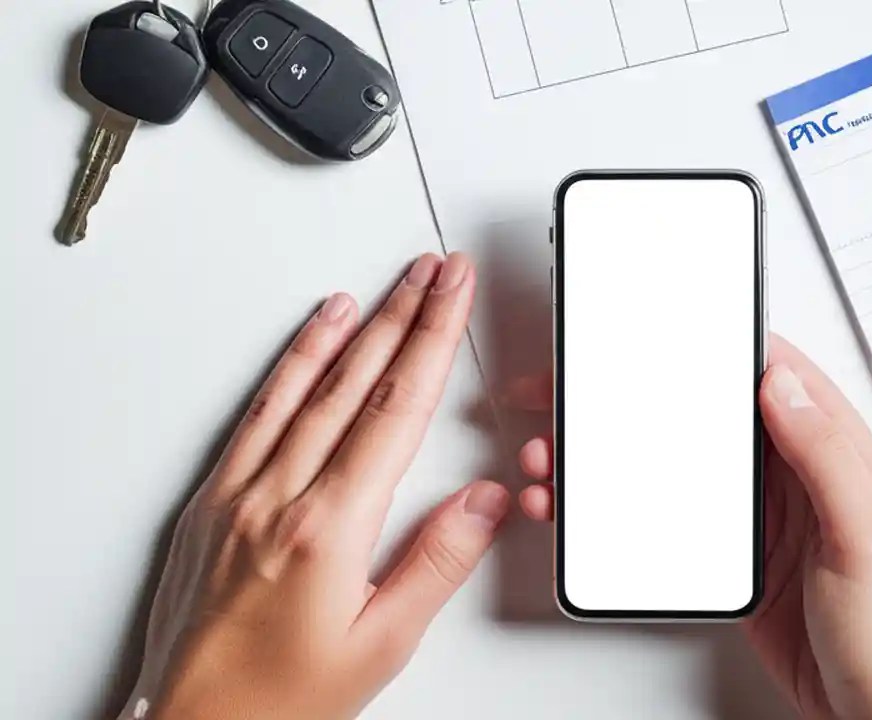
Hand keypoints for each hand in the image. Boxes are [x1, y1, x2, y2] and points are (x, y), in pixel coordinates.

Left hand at [120, 253, 510, 719]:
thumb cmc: (282, 700)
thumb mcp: (383, 643)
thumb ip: (437, 563)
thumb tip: (485, 501)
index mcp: (329, 528)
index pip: (396, 410)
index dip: (432, 340)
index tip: (454, 293)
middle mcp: (278, 498)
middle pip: (356, 384)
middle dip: (404, 315)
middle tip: (434, 269)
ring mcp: (238, 494)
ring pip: (303, 388)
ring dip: (351, 328)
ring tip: (383, 285)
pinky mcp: (210, 502)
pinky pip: (256, 415)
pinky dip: (288, 367)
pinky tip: (310, 338)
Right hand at [512, 335, 871, 719]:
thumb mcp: (868, 535)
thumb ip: (825, 454)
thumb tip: (781, 383)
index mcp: (840, 457)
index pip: (777, 377)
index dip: (721, 346)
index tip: (663, 329)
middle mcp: (802, 480)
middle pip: (714, 417)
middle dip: (648, 397)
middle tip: (584, 391)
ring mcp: (769, 522)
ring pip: (687, 465)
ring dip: (631, 454)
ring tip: (570, 453)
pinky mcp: (743, 563)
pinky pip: (680, 519)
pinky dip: (636, 507)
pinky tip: (604, 505)